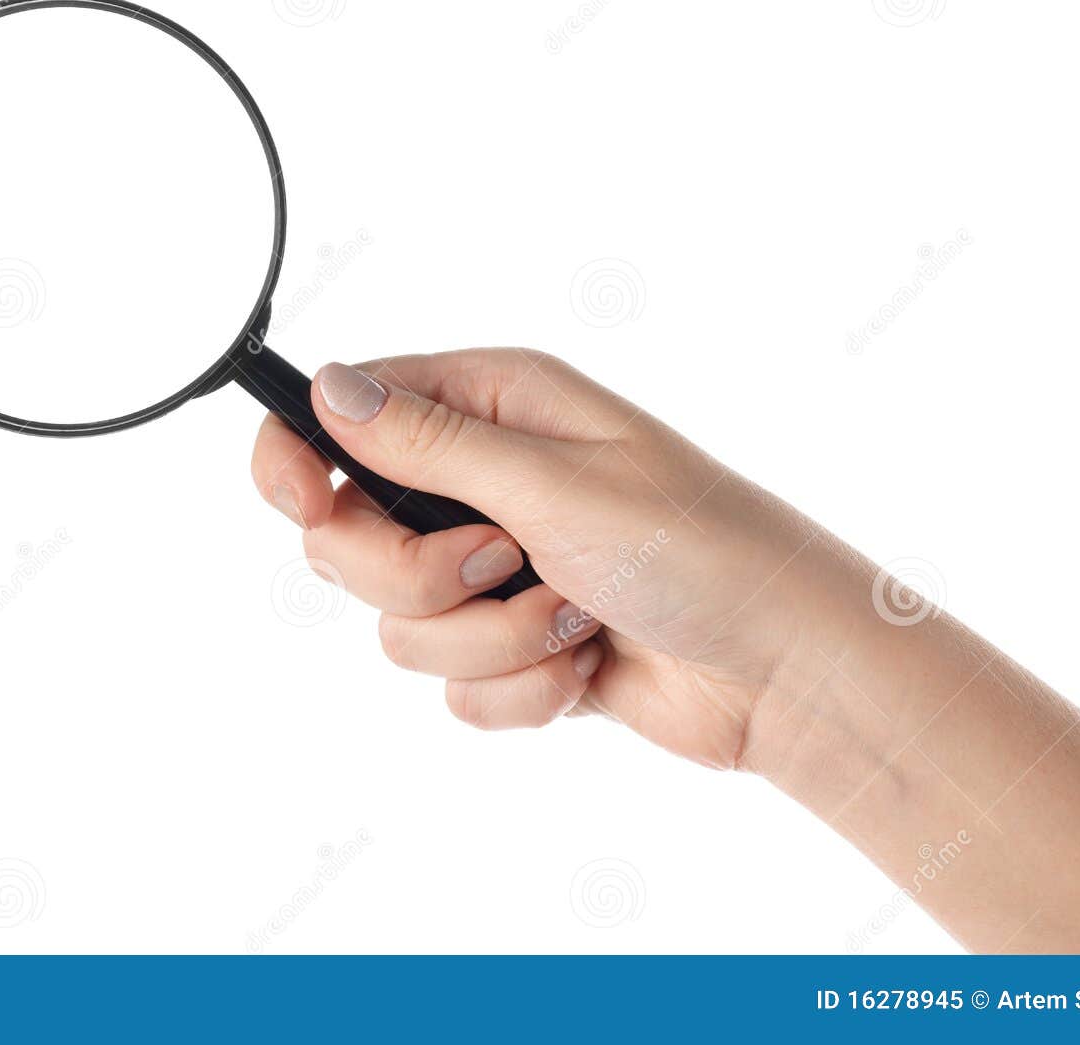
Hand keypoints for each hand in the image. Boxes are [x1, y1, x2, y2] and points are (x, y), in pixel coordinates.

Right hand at [250, 348, 847, 767]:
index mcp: (494, 409)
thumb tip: (327, 388)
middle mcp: (484, 485)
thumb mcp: (554, 482)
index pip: (346, 414)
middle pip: (353, 537)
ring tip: (575, 615)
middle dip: (421, 573)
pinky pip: (455, 689)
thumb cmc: (698, 547)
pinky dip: (521, 688)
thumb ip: (429, 445)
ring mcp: (497, 574)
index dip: (299, 455)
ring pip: (400, 626)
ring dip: (492, 638)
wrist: (782, 669)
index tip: (297, 500)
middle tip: (504, 561)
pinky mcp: (515, 651)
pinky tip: (588, 662)